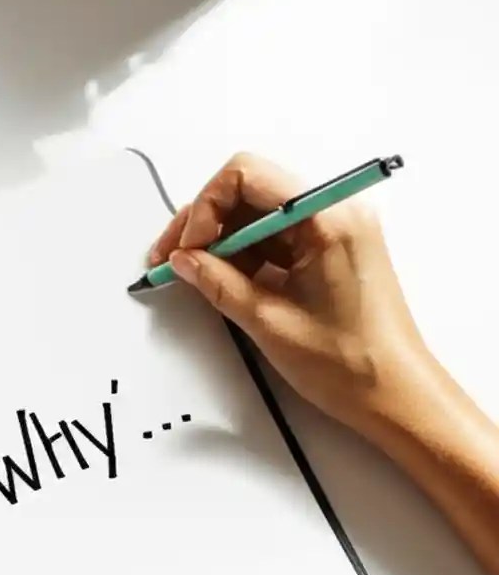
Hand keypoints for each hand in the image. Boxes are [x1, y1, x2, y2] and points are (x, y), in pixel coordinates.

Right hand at [149, 153, 440, 434]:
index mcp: (329, 220)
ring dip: (221, 239)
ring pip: (257, 213)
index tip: (188, 246)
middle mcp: (335, 214)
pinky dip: (243, 254)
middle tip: (176, 257)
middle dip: (206, 221)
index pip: (247, 176)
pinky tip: (222, 279)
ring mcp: (334, 231)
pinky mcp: (329, 250)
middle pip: (250, 189)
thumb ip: (218, 283)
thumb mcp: (269, 322)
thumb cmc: (354, 365)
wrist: (399, 397)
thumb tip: (184, 260)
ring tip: (194, 273)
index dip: (205, 207)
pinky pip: (274, 236)